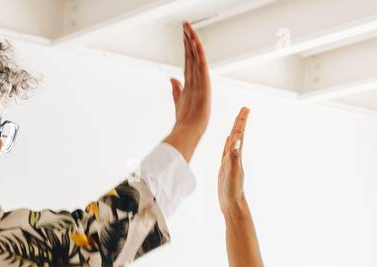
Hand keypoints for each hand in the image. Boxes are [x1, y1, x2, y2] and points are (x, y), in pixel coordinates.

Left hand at [163, 22, 210, 162]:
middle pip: (192, 55)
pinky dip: (198, 53)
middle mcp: (197, 80)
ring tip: (188, 28)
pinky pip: (201, 65)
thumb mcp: (179, 100)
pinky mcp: (203, 86)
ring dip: (192, 42)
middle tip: (185, 25)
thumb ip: (176, 88)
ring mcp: (201, 82)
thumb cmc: (186, 120)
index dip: (186, 47)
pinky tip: (195, 42)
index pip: (188, 61)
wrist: (189, 131)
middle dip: (189, 39)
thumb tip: (172, 78)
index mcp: (191, 83)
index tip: (184, 34)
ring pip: (196, 57)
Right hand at [217, 107, 248, 212]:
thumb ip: (234, 157)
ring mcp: (230, 162)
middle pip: (237, 135)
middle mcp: (234, 157)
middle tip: (244, 109)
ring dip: (234, 131)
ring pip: (232, 142)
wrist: (232, 204)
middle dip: (240, 122)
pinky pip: (226, 152)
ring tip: (236, 121)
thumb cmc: (233, 191)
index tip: (245, 109)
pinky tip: (228, 141)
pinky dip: (227, 144)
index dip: (241, 121)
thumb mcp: (233, 173)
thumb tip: (237, 141)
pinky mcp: (225, 168)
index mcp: (236, 156)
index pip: (239, 135)